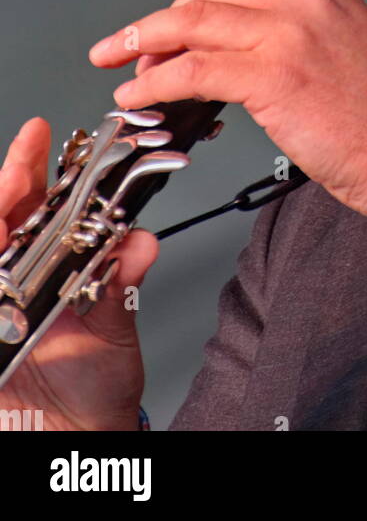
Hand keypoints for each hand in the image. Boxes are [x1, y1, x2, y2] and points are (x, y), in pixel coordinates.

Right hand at [0, 118, 155, 430]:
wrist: (77, 442)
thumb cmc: (94, 389)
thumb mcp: (114, 331)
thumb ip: (120, 283)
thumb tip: (140, 241)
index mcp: (47, 267)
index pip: (34, 205)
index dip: (33, 167)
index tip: (41, 136)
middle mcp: (12, 280)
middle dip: (8, 182)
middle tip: (22, 158)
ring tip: (5, 206)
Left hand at [90, 0, 366, 250]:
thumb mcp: (353, 54)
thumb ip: (306, 40)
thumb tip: (253, 56)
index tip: (171, 22)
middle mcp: (307, 2)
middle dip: (162, 16)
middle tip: (136, 46)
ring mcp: (289, 34)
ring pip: (192, 21)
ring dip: (143, 41)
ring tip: (120, 62)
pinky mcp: (274, 76)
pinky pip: (193, 68)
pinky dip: (156, 79)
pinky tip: (141, 94)